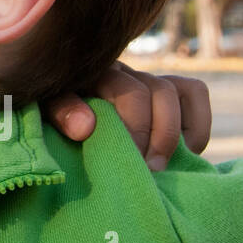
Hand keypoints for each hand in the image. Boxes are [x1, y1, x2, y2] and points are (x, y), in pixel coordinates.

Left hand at [42, 61, 211, 170]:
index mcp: (91, 72)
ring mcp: (144, 80)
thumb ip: (61, 113)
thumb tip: (85, 127)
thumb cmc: (53, 119)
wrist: (61, 120)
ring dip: (172, 133)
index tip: (128, 160)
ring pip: (173, 91)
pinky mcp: (167, 92)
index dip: (134, 127)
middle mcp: (121, 71)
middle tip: (145, 170)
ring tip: (160, 168)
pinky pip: (194, 93)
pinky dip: (196, 123)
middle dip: (154, 134)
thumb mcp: (45, 112)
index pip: (126, 91)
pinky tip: (185, 151)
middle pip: (155, 90)